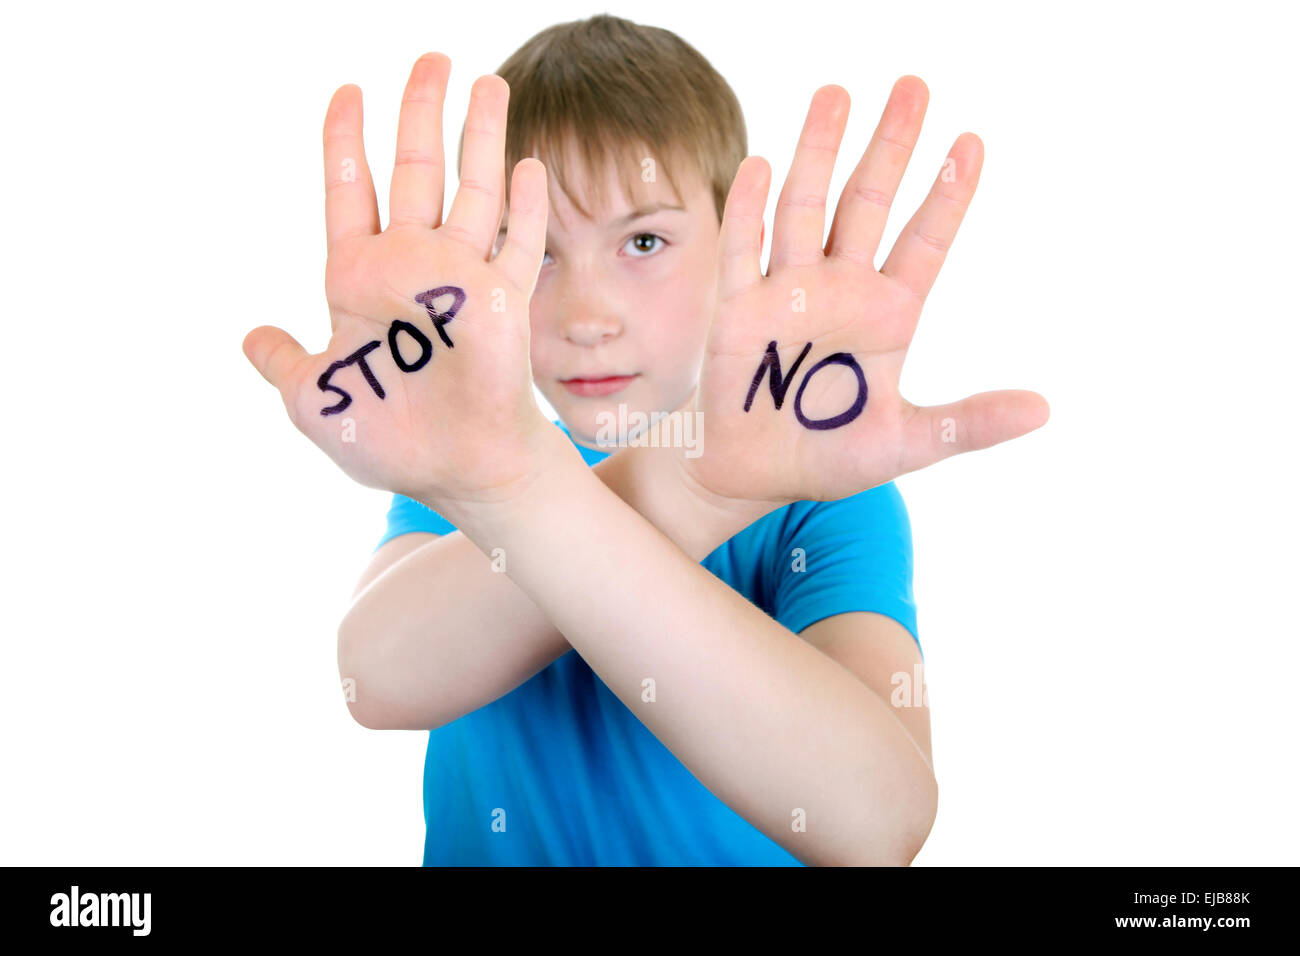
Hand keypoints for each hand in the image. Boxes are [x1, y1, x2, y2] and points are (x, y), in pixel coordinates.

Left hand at [242, 54, 557, 508]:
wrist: (451, 469)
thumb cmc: (386, 438)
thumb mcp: (310, 398)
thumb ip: (281, 361)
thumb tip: (251, 336)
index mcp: (358, 278)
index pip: (349, 190)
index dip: (344, 140)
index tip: (346, 91)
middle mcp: (411, 266)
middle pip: (416, 170)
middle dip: (422, 112)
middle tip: (431, 58)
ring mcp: (461, 278)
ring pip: (472, 190)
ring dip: (480, 136)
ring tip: (487, 81)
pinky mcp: (504, 300)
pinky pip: (518, 244)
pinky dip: (524, 207)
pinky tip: (527, 167)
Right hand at [682, 77, 1048, 505]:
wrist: (752, 478)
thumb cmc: (828, 458)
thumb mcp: (907, 443)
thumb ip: (968, 422)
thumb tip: (1044, 409)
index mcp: (887, 315)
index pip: (925, 241)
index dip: (947, 194)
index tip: (972, 143)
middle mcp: (841, 290)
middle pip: (868, 203)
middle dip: (891, 147)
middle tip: (913, 87)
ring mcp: (789, 293)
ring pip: (806, 209)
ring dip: (820, 153)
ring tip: (836, 93)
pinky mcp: (740, 310)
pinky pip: (745, 252)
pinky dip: (750, 211)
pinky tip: (761, 165)